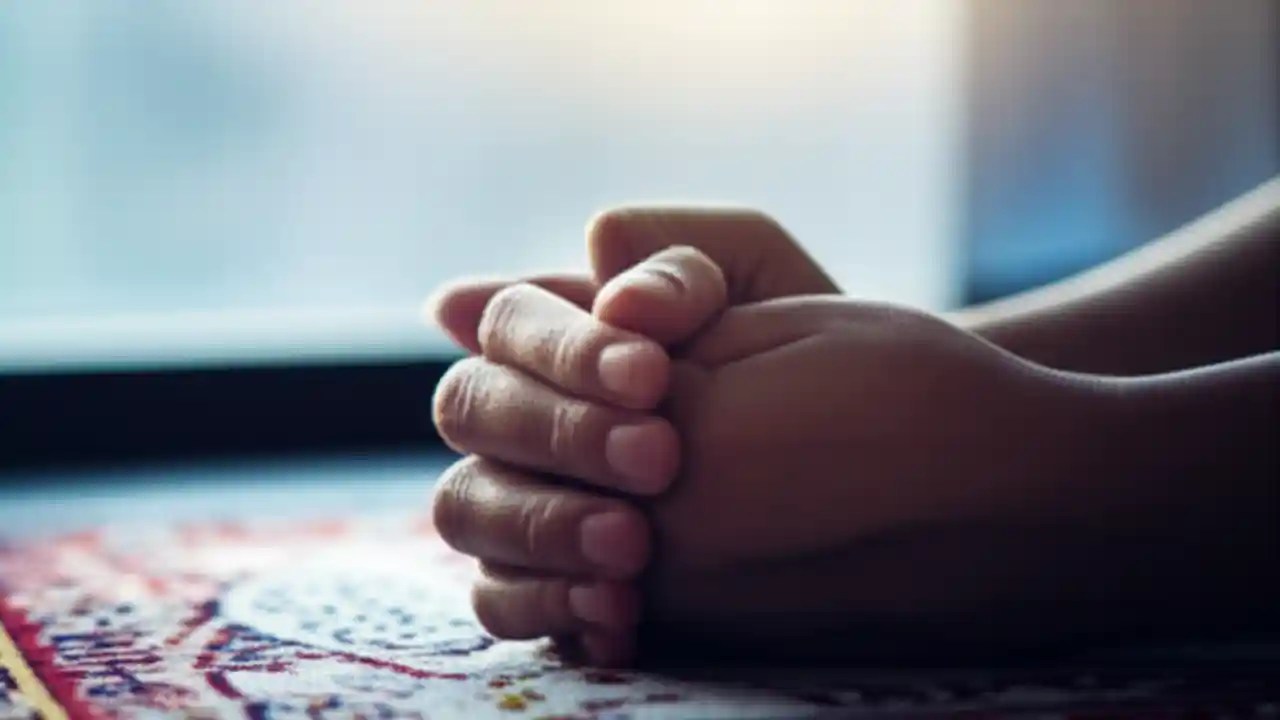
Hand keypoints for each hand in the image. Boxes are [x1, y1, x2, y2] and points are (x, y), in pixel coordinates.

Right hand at [427, 209, 836, 663]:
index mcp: (561, 331)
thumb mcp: (759, 281)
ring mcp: (531, 501)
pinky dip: (545, 606)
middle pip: (468, 410)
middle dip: (557, 433)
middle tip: (658, 461)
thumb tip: (601, 262)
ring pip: (465, 508)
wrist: (869, 455)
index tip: (653, 378)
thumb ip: (680, 264)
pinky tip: (621, 612)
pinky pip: (500, 602)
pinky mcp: (556, 584)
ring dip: (539, 525)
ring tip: (632, 547)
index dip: (561, 350)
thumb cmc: (806, 351)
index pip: (506, 323)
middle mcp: (527, 414)